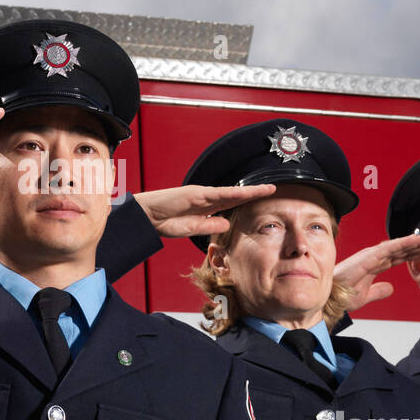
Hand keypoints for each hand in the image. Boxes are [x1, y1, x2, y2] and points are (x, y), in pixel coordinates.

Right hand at [132, 183, 276, 238]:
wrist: (146, 216)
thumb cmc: (164, 222)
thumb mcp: (191, 229)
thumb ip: (209, 226)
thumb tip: (227, 224)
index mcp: (206, 208)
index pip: (230, 204)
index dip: (247, 202)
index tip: (262, 202)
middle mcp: (206, 199)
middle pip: (235, 196)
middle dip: (254, 193)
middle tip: (273, 189)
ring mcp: (201, 195)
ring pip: (231, 193)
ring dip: (249, 191)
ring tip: (267, 189)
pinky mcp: (195, 194)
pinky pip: (218, 194)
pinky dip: (232, 193)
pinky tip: (245, 193)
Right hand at [335, 233, 419, 310]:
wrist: (329, 300)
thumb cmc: (341, 296)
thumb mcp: (366, 296)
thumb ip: (379, 291)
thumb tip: (390, 288)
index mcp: (373, 265)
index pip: (398, 257)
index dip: (413, 254)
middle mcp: (373, 257)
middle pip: (401, 249)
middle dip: (419, 245)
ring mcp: (371, 255)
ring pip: (398, 245)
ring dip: (416, 241)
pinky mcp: (369, 257)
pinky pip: (390, 248)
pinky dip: (405, 243)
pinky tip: (417, 240)